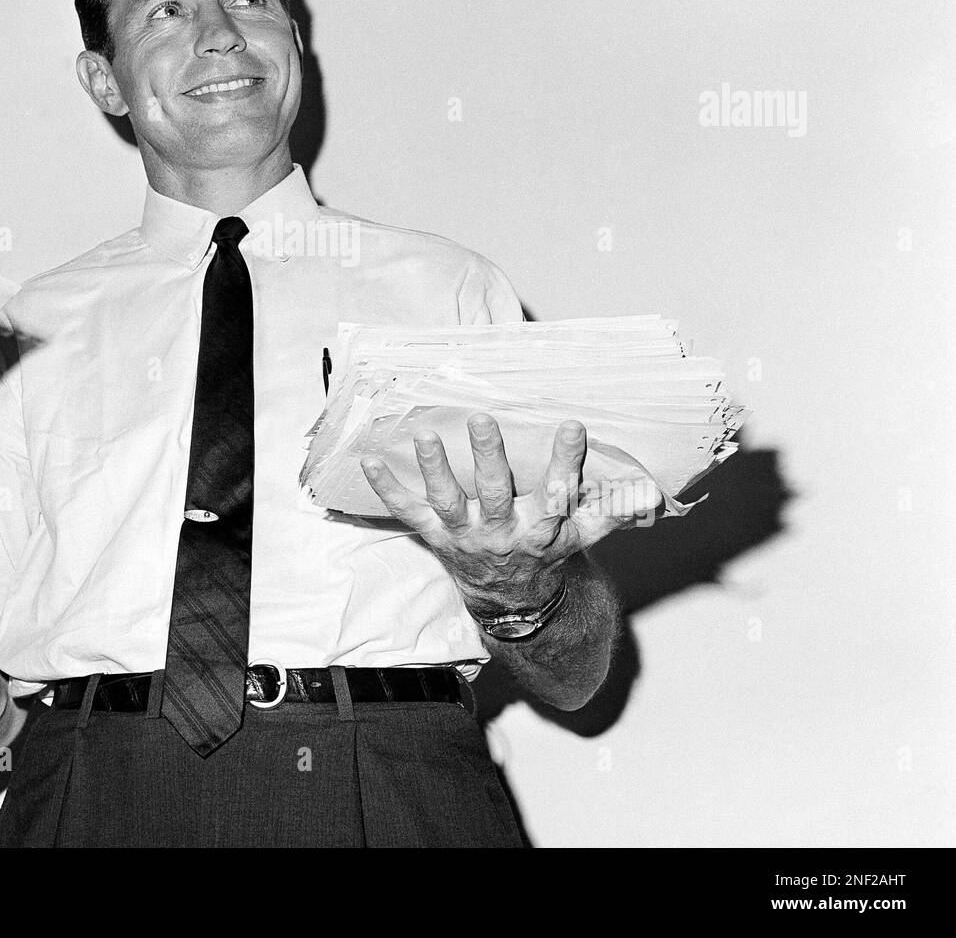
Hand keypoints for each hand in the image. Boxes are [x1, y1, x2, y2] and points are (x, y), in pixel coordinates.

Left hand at [361, 416, 659, 616]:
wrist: (512, 603)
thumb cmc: (548, 553)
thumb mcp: (583, 536)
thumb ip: (614, 510)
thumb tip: (653, 491)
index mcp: (541, 531)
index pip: (557, 495)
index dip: (565, 462)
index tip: (571, 424)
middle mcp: (500, 533)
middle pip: (494, 494)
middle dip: (488, 457)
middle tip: (482, 418)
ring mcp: (463, 535)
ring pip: (446, 501)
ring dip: (434, 468)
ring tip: (424, 434)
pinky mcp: (434, 535)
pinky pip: (407, 512)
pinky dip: (387, 487)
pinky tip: (368, 458)